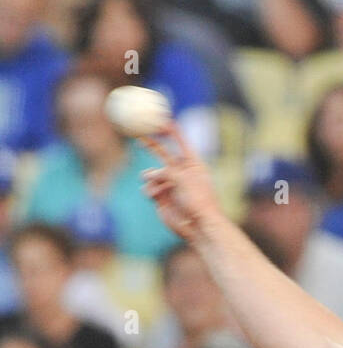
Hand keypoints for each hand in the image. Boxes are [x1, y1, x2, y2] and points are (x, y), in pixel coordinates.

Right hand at [141, 124, 222, 242]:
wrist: (199, 227)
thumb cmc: (198, 202)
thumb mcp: (184, 180)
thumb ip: (167, 172)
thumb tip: (148, 175)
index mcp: (193, 166)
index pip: (182, 144)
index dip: (172, 132)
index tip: (162, 120)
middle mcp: (181, 174)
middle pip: (164, 154)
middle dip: (152, 145)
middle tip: (139, 135)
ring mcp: (171, 186)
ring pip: (153, 174)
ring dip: (150, 175)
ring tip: (151, 179)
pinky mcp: (162, 199)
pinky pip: (149, 189)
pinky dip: (149, 189)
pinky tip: (154, 195)